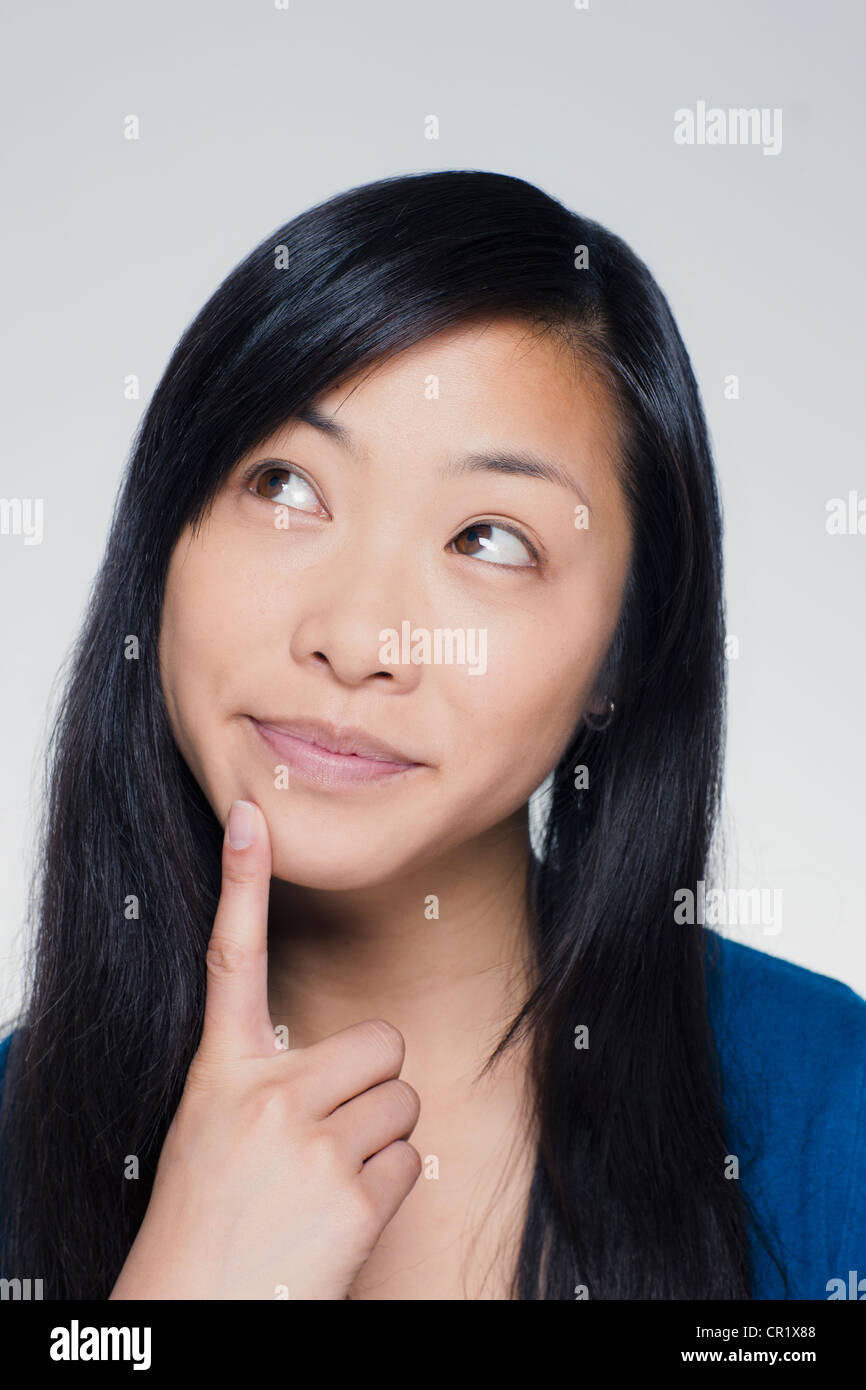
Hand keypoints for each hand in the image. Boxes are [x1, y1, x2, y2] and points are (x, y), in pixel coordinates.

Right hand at [109, 799, 420, 1299]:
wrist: (197, 1311)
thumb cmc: (210, 1216)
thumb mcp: (216, 1127)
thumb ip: (271, 1077)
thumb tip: (366, 1057)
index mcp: (222, 1071)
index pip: (231, 958)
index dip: (241, 880)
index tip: (252, 814)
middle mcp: (266, 1093)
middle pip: (380, 1042)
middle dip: (371, 1086)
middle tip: (324, 1135)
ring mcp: (310, 1142)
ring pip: (403, 1100)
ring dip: (380, 1139)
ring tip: (324, 1181)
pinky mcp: (352, 1193)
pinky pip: (411, 1159)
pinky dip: (388, 1187)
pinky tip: (340, 1215)